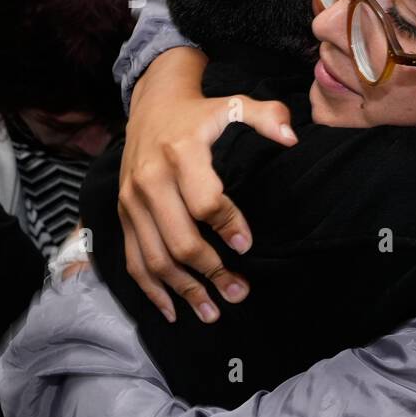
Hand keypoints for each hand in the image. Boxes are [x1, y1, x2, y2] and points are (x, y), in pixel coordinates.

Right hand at [119, 47, 295, 322]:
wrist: (151, 104)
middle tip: (239, 293)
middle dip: (211, 272)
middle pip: (180, 240)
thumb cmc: (201, 112)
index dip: (228, 225)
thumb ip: (267, 117)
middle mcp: (150, 181)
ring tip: (212, 312)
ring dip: (183, 290)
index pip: (205, 201)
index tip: (247, 246)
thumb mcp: (235, 104)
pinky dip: (150, 289)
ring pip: (155, 258)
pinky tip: (172, 310)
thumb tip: (292, 138)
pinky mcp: (123, 215)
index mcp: (181, 154)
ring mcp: (132, 202)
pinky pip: (133, 259)